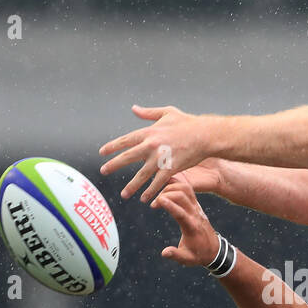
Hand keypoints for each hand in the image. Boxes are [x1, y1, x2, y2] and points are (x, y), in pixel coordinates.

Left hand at [98, 105, 216, 201]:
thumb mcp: (167, 112)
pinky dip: (151, 192)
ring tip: (124, 194)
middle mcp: (151, 145)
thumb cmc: (188, 122)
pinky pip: (157, 183)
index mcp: (149, 132)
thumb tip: (133, 108)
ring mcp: (160, 158)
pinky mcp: (171, 168)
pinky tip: (145, 199)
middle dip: (114, 165)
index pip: (125, 140)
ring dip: (132, 186)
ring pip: (142, 175)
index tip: (102, 152)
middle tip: (103, 171)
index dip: (113, 146)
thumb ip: (148, 113)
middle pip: (128, 157)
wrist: (205, 134)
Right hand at [151, 180, 219, 266]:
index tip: (158, 201)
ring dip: (170, 188)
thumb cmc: (199, 255)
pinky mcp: (196, 204)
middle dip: (165, 195)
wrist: (214, 250)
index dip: (170, 206)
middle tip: (154, 204)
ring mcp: (197, 207)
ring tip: (159, 196)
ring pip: (185, 188)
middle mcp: (195, 214)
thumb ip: (176, 255)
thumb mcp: (187, 259)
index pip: (181, 213)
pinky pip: (187, 189)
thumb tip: (164, 253)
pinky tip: (166, 186)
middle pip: (182, 196)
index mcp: (192, 227)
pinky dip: (176, 184)